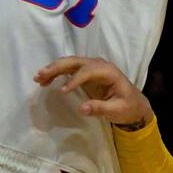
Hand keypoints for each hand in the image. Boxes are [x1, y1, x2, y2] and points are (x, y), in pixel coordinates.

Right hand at [34, 56, 152, 128]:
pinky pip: (69, 70)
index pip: (89, 70)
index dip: (75, 79)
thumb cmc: (127, 107)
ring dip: (54, 68)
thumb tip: (82, 108)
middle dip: (58, 67)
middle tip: (41, 75)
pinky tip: (45, 81)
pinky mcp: (85, 74)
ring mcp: (91, 68)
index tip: (63, 91)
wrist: (133, 104)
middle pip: (76, 62)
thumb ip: (100, 108)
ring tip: (38, 78)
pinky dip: (56, 73)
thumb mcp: (117, 110)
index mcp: (109, 72)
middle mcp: (99, 65)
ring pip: (70, 63)